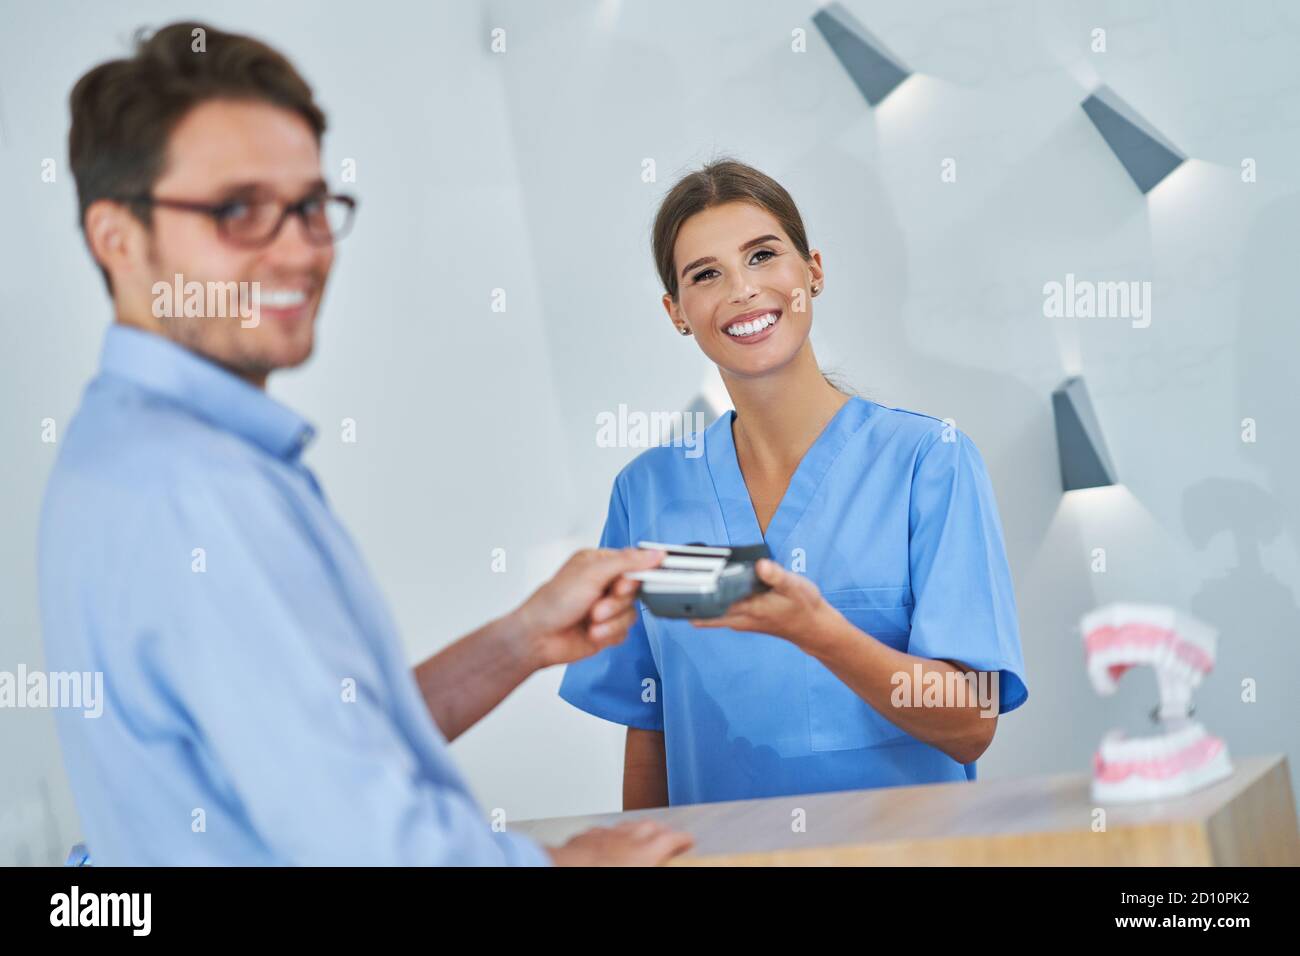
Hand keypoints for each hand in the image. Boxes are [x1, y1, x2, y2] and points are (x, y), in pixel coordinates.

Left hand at [512, 547, 664, 667]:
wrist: (538, 638)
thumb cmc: (552, 602)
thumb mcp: (592, 573)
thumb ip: (627, 562)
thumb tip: (655, 554)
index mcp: (599, 563)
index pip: (634, 562)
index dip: (637, 574)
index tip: (629, 583)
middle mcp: (603, 584)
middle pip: (634, 590)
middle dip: (616, 601)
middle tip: (599, 603)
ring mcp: (606, 608)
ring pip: (631, 613)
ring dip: (611, 620)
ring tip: (591, 619)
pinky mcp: (607, 629)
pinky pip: (626, 632)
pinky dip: (609, 633)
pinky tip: (592, 632)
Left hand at [547, 819, 693, 865]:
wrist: (565, 870)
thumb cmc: (599, 874)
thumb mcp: (639, 869)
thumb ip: (649, 863)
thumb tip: (656, 860)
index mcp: (645, 853)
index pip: (672, 839)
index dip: (682, 839)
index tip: (688, 840)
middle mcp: (628, 838)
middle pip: (651, 826)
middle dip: (662, 830)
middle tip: (668, 835)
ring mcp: (606, 835)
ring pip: (628, 824)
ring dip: (638, 828)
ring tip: (642, 833)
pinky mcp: (587, 837)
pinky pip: (604, 830)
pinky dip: (611, 833)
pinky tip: (609, 837)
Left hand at [691, 558, 837, 649]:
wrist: (813, 627)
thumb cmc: (804, 607)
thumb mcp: (794, 587)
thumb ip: (776, 576)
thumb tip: (760, 565)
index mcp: (748, 609)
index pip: (712, 605)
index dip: (694, 594)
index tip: (679, 580)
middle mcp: (739, 618)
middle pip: (702, 612)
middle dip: (687, 598)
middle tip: (671, 579)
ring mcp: (739, 620)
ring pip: (708, 613)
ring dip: (697, 600)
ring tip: (683, 579)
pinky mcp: (742, 618)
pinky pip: (718, 612)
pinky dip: (709, 601)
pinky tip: (706, 586)